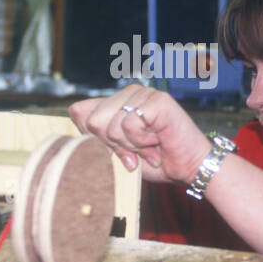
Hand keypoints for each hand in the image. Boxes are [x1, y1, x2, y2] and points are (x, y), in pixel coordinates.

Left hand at [68, 84, 212, 185]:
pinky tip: (158, 140)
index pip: (80, 112)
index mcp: (116, 101)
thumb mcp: (115, 151)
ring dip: (131, 145)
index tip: (120, 150)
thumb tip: (75, 111)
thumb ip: (94, 134)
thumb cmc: (154, 161)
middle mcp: (128, 93)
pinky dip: (142, 141)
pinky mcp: (156, 100)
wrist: (188, 168)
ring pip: (110, 125)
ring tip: (150, 146)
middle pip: (93, 121)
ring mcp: (143, 94)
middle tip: (138, 150)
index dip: (96, 140)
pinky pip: (129, 124)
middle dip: (114, 145)